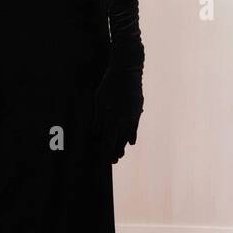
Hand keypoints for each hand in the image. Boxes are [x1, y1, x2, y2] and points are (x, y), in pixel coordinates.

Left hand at [92, 42, 143, 163]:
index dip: (104, 153)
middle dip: (114, 152)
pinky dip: (131, 135)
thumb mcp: (99, 100)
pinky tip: (130, 142)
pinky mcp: (137, 110)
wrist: (127, 70)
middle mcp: (123, 120)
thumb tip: (95, 134)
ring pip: (127, 136)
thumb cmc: (109, 84)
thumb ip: (98, 119)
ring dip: (123, 146)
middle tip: (112, 161)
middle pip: (118, 142)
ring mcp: (132, 115)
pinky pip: (134, 127)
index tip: (102, 162)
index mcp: (112, 118)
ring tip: (120, 154)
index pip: (107, 142)